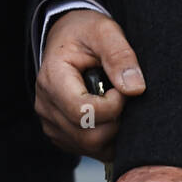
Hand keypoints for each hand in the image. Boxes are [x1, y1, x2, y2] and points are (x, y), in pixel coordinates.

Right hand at [35, 9, 144, 160]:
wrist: (66, 37)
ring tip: (115, 103)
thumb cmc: (84, 32)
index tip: (123, 88)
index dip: (112, 106)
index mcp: (52, 78)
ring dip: (113, 131)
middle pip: (88, 136)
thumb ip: (120, 55)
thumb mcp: (104, 31)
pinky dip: (106, 138)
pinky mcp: (60, 134)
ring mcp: (51, 122)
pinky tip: (109, 114)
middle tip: (122, 96)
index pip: (82, 112)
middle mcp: (45, 105)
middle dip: (116, 122)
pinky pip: (89, 150)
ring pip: (90, 147)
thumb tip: (135, 89)